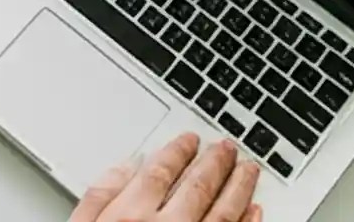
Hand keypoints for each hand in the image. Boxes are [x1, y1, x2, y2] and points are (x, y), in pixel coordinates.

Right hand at [70, 133, 262, 221]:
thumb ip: (98, 197)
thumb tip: (124, 166)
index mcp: (129, 216)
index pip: (160, 173)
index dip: (178, 152)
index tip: (190, 140)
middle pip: (197, 188)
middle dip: (215, 163)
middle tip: (228, 146)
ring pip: (225, 212)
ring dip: (240, 187)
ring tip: (249, 169)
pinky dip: (249, 221)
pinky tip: (255, 208)